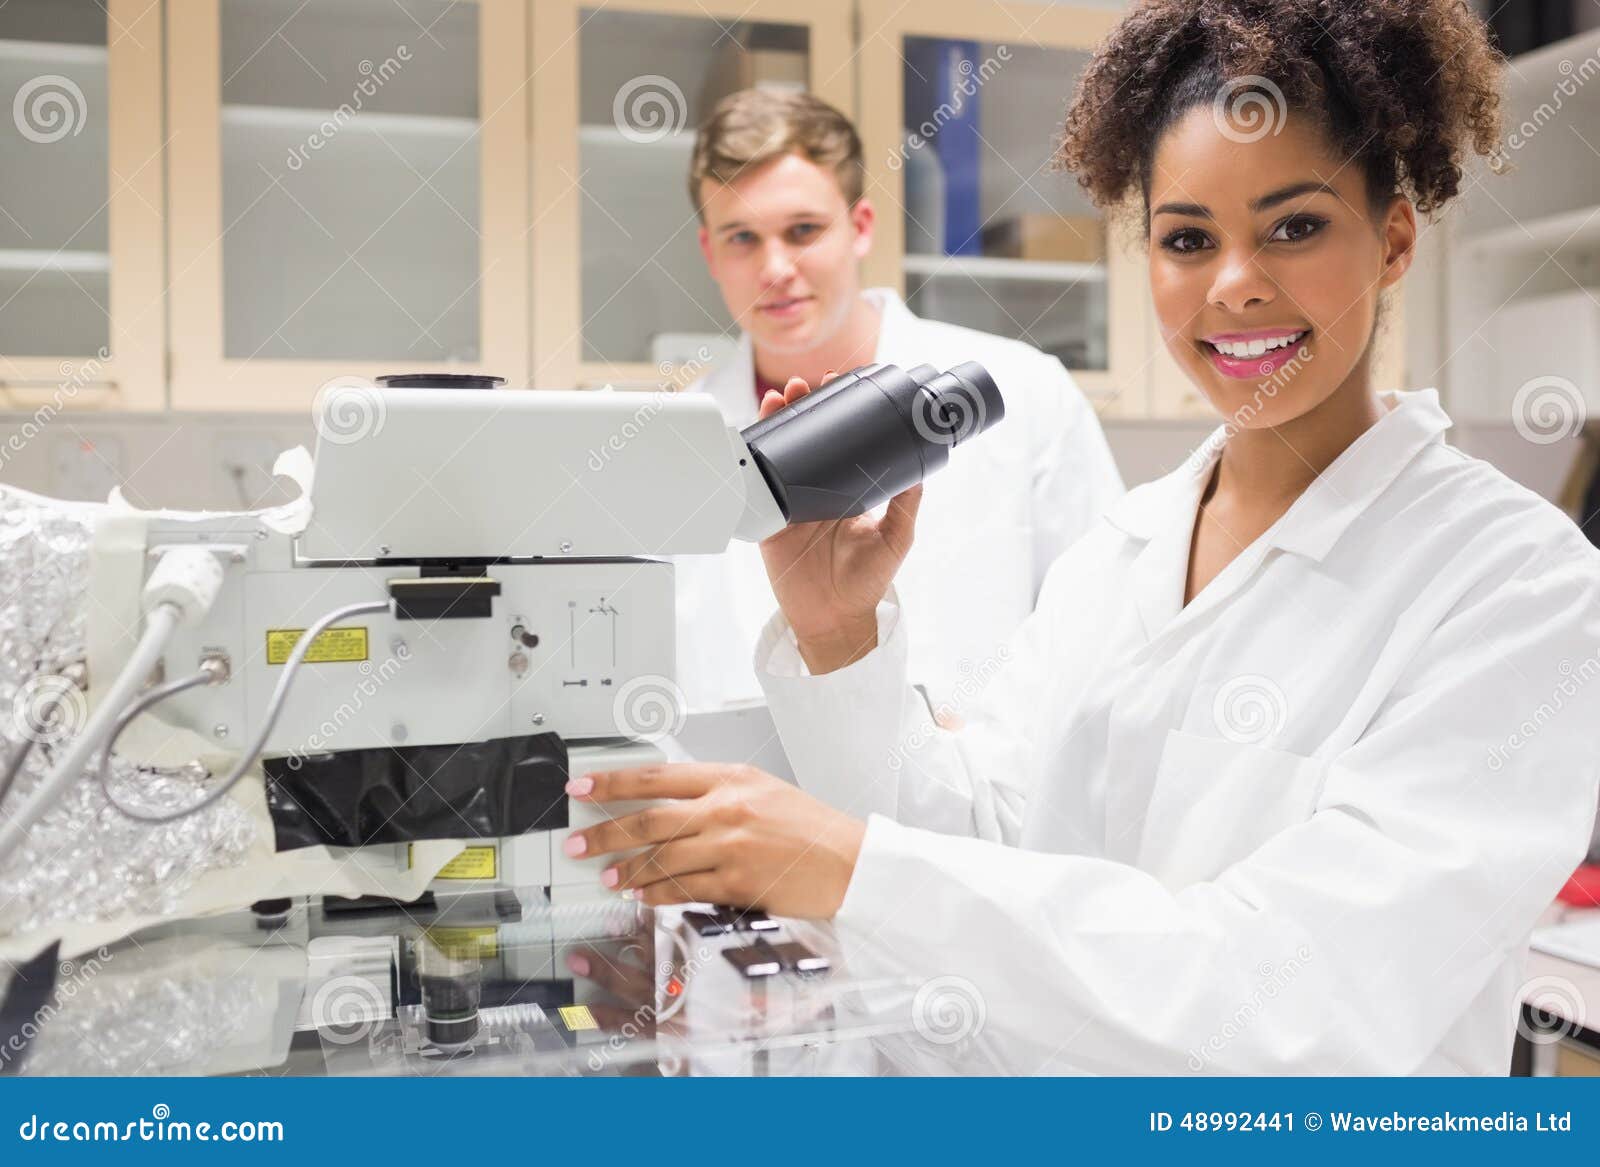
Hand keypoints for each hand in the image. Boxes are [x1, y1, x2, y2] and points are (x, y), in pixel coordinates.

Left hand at [562, 764, 864, 917]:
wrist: (851, 862)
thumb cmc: (812, 830)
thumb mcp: (764, 792)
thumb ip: (717, 795)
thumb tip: (668, 806)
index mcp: (732, 778)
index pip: (657, 776)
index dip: (612, 782)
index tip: (582, 786)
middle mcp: (727, 807)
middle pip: (648, 819)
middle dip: (604, 833)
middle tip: (577, 843)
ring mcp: (731, 845)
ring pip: (661, 857)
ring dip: (627, 870)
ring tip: (607, 877)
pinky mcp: (737, 881)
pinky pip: (683, 889)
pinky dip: (656, 895)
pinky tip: (641, 898)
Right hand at [757, 373, 921, 673]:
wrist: (833, 619)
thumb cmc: (867, 582)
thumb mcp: (896, 537)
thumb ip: (905, 503)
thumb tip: (920, 469)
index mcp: (848, 488)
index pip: (842, 438)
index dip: (838, 410)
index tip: (839, 384)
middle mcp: (819, 489)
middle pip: (807, 436)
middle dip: (803, 406)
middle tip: (805, 385)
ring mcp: (791, 501)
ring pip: (781, 451)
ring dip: (778, 420)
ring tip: (780, 397)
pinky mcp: (769, 518)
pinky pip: (758, 482)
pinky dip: (754, 456)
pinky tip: (755, 432)